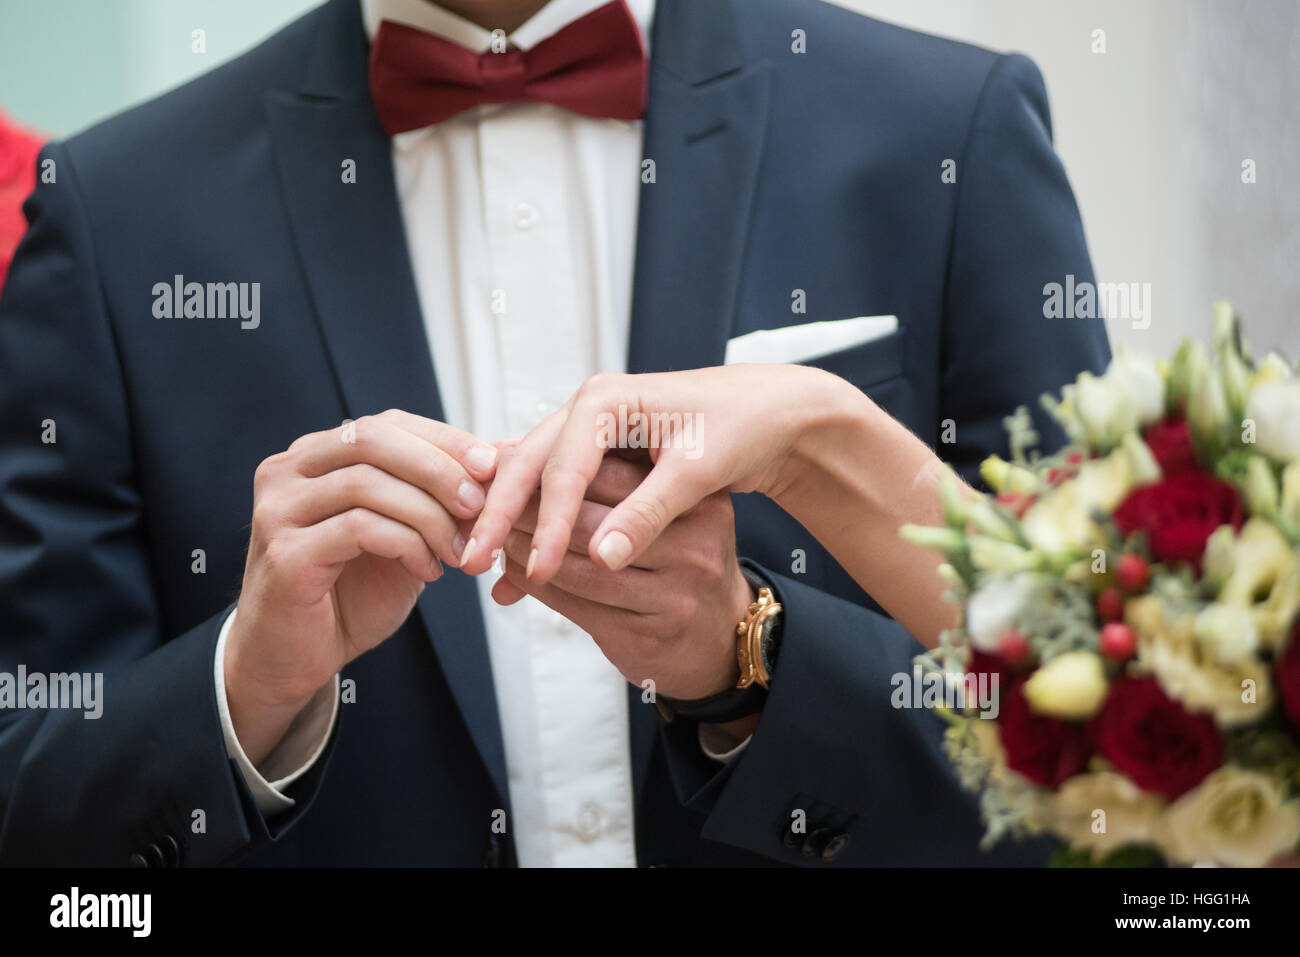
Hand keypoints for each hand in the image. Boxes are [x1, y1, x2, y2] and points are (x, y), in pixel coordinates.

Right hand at [225, 409, 497, 763]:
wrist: (294, 658)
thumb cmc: (350, 594)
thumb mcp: (401, 535)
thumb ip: (430, 498)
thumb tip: (494, 462)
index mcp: (314, 457)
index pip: (385, 424)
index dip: (443, 439)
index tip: (491, 465)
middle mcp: (287, 472)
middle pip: (372, 440)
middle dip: (437, 468)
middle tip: (479, 504)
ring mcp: (279, 511)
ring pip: (368, 484)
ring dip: (429, 515)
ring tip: (460, 549)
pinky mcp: (284, 553)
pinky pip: (360, 529)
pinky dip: (407, 544)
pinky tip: (428, 570)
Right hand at [461, 365, 846, 580]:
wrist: (771, 411)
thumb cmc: (741, 427)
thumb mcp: (695, 472)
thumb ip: (647, 513)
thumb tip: (602, 557)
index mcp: (605, 401)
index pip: (559, 468)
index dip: (544, 524)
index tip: (535, 571)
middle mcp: (588, 409)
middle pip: (527, 466)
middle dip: (497, 517)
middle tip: (470, 563)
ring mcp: (590, 429)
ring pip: (535, 478)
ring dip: (510, 523)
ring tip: (484, 570)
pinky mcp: (598, 451)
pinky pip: (557, 488)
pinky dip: (538, 523)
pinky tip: (520, 562)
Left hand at [490, 455, 754, 701]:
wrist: (723, 637)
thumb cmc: (676, 561)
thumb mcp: (665, 509)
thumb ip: (604, 480)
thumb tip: (512, 451)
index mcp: (700, 499)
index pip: (610, 475)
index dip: (550, 472)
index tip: (506, 467)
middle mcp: (695, 543)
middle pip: (590, 519)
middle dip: (528, 512)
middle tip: (486, 507)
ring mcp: (677, 592)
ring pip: (577, 564)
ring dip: (525, 552)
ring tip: (497, 540)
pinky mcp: (650, 632)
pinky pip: (575, 603)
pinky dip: (534, 586)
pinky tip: (514, 575)